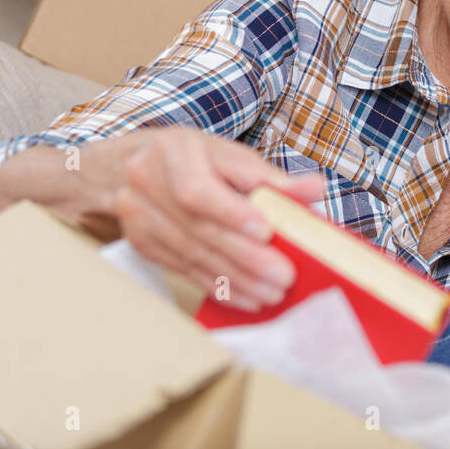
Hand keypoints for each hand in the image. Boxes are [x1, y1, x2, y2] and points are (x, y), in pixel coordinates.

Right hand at [112, 126, 322, 309]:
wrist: (133, 165)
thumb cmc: (196, 158)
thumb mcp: (230, 155)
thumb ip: (270, 176)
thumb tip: (315, 188)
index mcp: (172, 151)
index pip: (198, 190)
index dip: (231, 214)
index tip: (267, 231)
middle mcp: (146, 183)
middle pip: (199, 228)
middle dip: (245, 256)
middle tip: (283, 275)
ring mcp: (138, 216)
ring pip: (192, 255)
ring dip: (236, 278)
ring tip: (272, 292)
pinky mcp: (142, 243)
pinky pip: (184, 270)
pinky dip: (219, 285)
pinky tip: (247, 297)